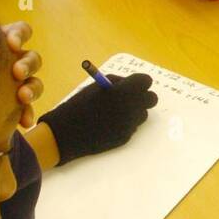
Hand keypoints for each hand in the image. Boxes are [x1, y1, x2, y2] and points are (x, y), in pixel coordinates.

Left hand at [0, 3, 42, 128]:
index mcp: (6, 42)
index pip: (22, 31)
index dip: (19, 35)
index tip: (11, 43)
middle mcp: (16, 61)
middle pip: (33, 57)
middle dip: (27, 64)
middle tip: (16, 72)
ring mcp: (19, 84)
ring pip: (35, 83)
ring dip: (32, 88)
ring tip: (22, 97)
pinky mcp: (16, 106)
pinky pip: (28, 109)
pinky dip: (28, 114)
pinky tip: (24, 122)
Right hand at [36, 73, 158, 164]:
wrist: (67, 133)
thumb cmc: (79, 106)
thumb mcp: (96, 87)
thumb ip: (116, 84)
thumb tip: (129, 84)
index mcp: (124, 91)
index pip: (145, 81)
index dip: (139, 82)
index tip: (132, 84)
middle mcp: (132, 108)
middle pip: (151, 99)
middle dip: (143, 96)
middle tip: (131, 97)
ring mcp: (130, 124)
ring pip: (143, 114)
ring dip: (134, 111)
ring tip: (115, 112)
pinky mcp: (126, 137)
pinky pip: (133, 127)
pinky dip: (125, 124)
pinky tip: (109, 124)